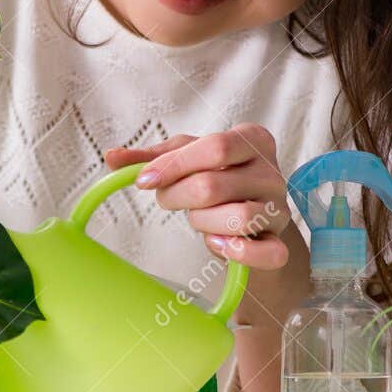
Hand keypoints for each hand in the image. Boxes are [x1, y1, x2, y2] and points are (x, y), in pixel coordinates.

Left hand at [105, 123, 291, 270]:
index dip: (172, 166)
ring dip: (202, 223)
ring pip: (236, 218)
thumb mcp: (186, 159)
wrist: (251, 217)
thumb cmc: (217, 180)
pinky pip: (266, 252)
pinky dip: (237, 252)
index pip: (213, 147)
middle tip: (169, 200)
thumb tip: (111, 156)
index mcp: (252, 139)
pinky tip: (217, 245)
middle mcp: (271, 171)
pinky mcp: (280, 242)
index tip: (143, 180)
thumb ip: (150, 158)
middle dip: (178, 196)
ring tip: (198, 220)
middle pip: (213, 185)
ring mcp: (279, 208)